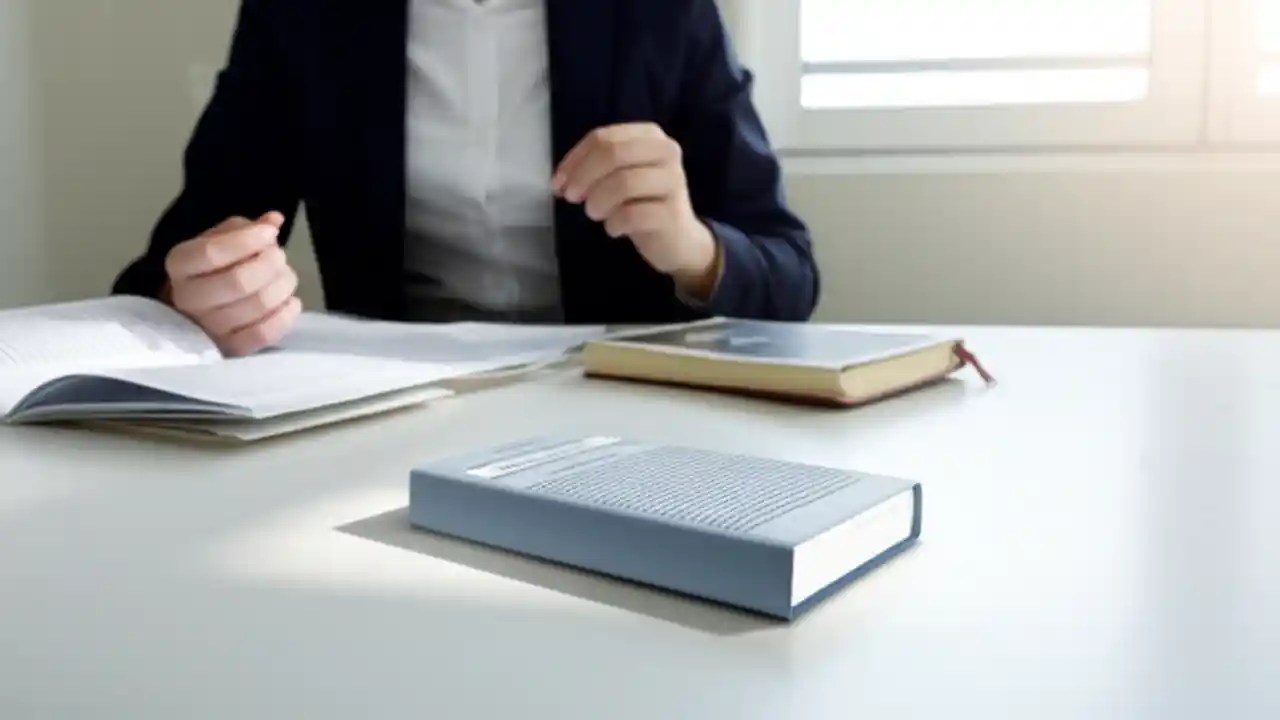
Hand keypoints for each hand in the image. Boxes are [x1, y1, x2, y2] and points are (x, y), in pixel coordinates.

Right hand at [164, 212, 301, 355]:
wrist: (197, 310)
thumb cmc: (213, 268)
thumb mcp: (220, 239)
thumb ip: (244, 228)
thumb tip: (274, 220)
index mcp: (180, 264)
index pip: (212, 253)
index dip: (248, 241)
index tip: (270, 233)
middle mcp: (188, 298)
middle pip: (239, 281)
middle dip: (270, 264)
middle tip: (279, 256)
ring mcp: (209, 329)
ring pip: (257, 306)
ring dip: (282, 286)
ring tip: (285, 277)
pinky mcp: (231, 350)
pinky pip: (266, 333)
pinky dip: (286, 314)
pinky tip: (290, 302)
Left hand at [552, 123, 720, 299]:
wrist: (679, 239)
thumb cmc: (643, 202)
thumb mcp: (619, 175)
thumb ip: (592, 168)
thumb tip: (559, 181)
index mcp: (650, 135)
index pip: (603, 137)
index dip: (574, 160)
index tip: (558, 183)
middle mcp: (667, 151)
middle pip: (613, 154)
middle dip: (583, 177)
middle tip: (571, 198)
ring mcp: (673, 181)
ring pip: (622, 183)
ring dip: (598, 202)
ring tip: (595, 214)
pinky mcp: (672, 214)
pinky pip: (630, 215)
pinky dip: (613, 224)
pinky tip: (615, 229)